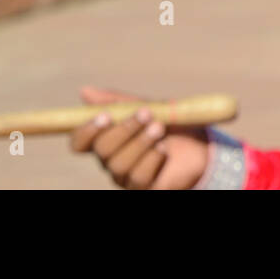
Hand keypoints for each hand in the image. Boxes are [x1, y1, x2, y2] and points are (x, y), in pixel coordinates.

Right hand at [69, 86, 210, 189]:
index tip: (105, 116)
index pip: (79, 142)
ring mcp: (126, 176)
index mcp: (106, 139)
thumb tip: (84, 92)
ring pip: (119, 164)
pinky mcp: (143, 188)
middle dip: (124, 129)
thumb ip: (117, 101)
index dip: (85, 131)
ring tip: (160, 128)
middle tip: (146, 113)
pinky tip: (163, 148)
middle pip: (102, 150)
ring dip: (140, 142)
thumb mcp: (145, 106)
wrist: (200, 142)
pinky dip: (151, 159)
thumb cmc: (167, 122)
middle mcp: (111, 160)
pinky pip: (138, 178)